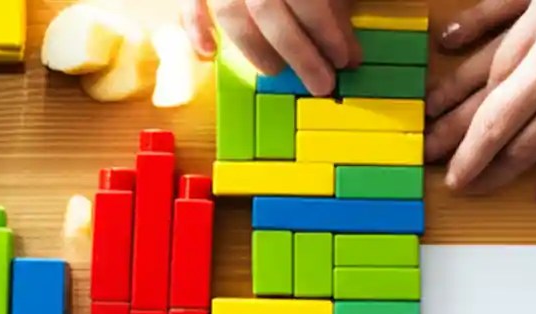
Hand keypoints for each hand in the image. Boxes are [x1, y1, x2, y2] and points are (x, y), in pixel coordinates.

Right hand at [183, 0, 359, 95]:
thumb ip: (335, 2)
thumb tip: (348, 48)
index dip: (326, 31)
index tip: (343, 59)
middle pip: (266, 10)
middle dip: (298, 53)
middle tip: (320, 83)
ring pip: (229, 12)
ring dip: (255, 49)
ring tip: (277, 70)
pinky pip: (188, 2)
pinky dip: (195, 27)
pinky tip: (208, 52)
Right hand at [430, 0, 535, 201]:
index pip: (524, 143)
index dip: (496, 170)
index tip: (474, 187)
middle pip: (495, 110)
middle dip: (460, 143)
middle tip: (432, 165)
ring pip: (489, 64)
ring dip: (456, 96)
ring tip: (427, 121)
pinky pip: (499, 8)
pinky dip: (472, 26)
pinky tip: (447, 45)